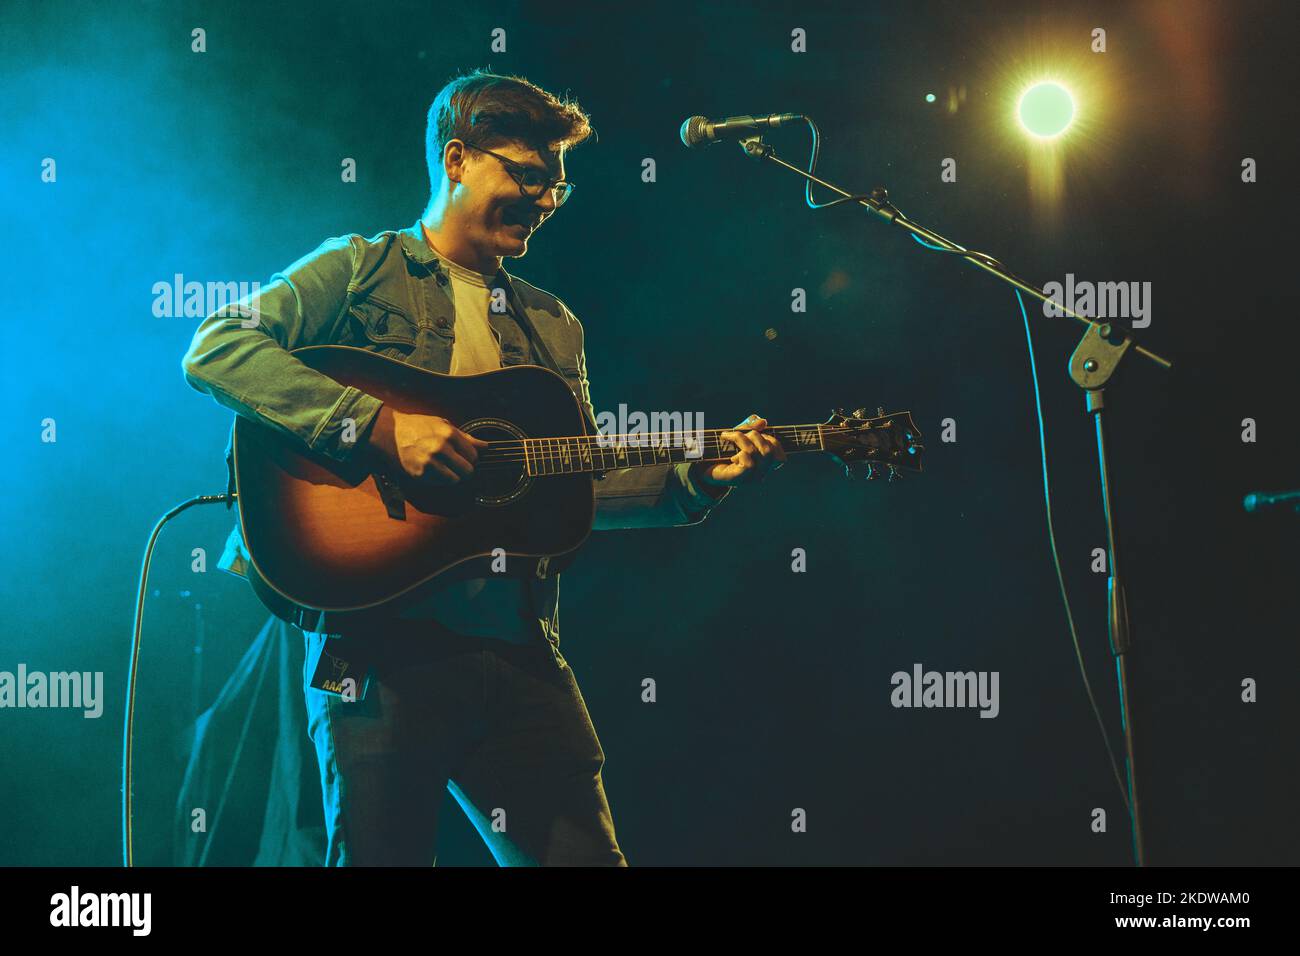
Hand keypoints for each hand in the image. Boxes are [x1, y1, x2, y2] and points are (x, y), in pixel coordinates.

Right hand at [367, 405, 488, 484]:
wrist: (391, 432)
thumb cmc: (418, 426)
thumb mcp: (443, 424)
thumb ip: (465, 437)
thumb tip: (485, 446)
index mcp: (448, 434)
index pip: (474, 455)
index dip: (473, 458)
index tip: (468, 457)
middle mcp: (440, 449)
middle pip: (468, 470)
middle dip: (466, 469)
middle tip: (460, 465)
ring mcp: (430, 463)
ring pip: (456, 480)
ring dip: (455, 476)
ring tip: (448, 468)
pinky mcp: (420, 474)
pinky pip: (441, 483)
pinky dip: (442, 479)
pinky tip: (436, 469)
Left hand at [691, 413, 785, 489]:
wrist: (704, 469)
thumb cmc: (723, 452)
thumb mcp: (739, 436)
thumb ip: (751, 427)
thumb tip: (763, 421)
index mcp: (765, 464)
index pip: (778, 450)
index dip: (769, 437)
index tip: (752, 434)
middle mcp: (762, 473)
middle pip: (769, 449)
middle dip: (753, 435)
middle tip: (737, 434)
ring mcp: (752, 477)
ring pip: (756, 452)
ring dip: (740, 439)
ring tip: (728, 437)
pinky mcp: (741, 479)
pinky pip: (748, 463)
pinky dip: (739, 453)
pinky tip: (731, 456)